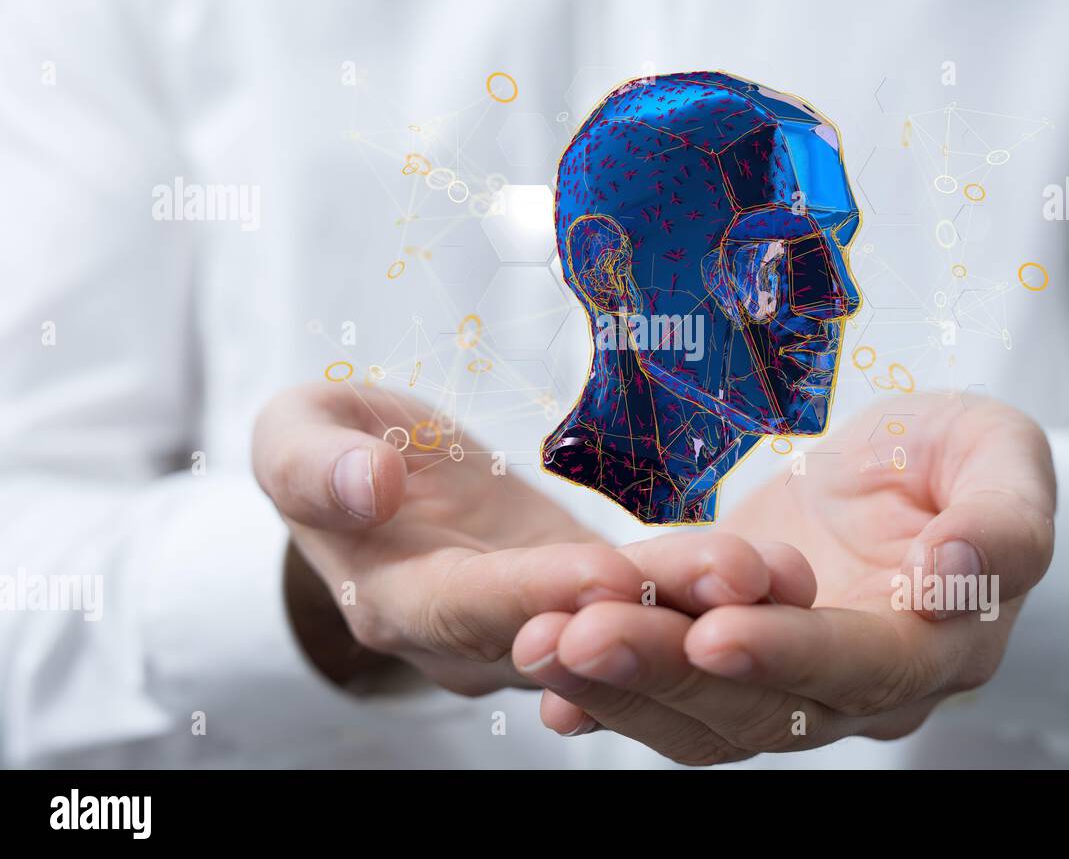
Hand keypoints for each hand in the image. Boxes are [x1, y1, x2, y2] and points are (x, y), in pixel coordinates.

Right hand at [254, 382, 809, 695]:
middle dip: (650, 611)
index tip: (601, 575)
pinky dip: (701, 588)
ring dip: (697, 604)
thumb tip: (364, 484)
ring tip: (770, 571)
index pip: (468, 611)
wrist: (375, 480)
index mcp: (397, 601)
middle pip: (566, 635)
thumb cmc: (329, 451)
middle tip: (733, 579)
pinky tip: (770, 571)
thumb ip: (312, 464)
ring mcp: (537, 624)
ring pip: (622, 629)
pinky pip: (645, 602)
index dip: (534, 597)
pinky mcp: (584, 596)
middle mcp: (475, 636)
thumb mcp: (294, 436)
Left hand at [513, 393, 1054, 762]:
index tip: (716, 631)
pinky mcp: (725, 658)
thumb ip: (1003, 519)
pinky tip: (545, 685)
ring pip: (699, 711)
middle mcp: (854, 688)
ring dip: (618, 685)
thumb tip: (957, 574)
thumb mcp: (999, 453)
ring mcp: (783, 681)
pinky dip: (605, 697)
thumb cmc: (955, 458)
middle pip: (759, 706)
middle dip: (666, 674)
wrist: (900, 476)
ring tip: (543, 644)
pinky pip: (664, 692)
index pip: (864, 668)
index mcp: (936, 645)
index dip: (791, 654)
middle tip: (582, 636)